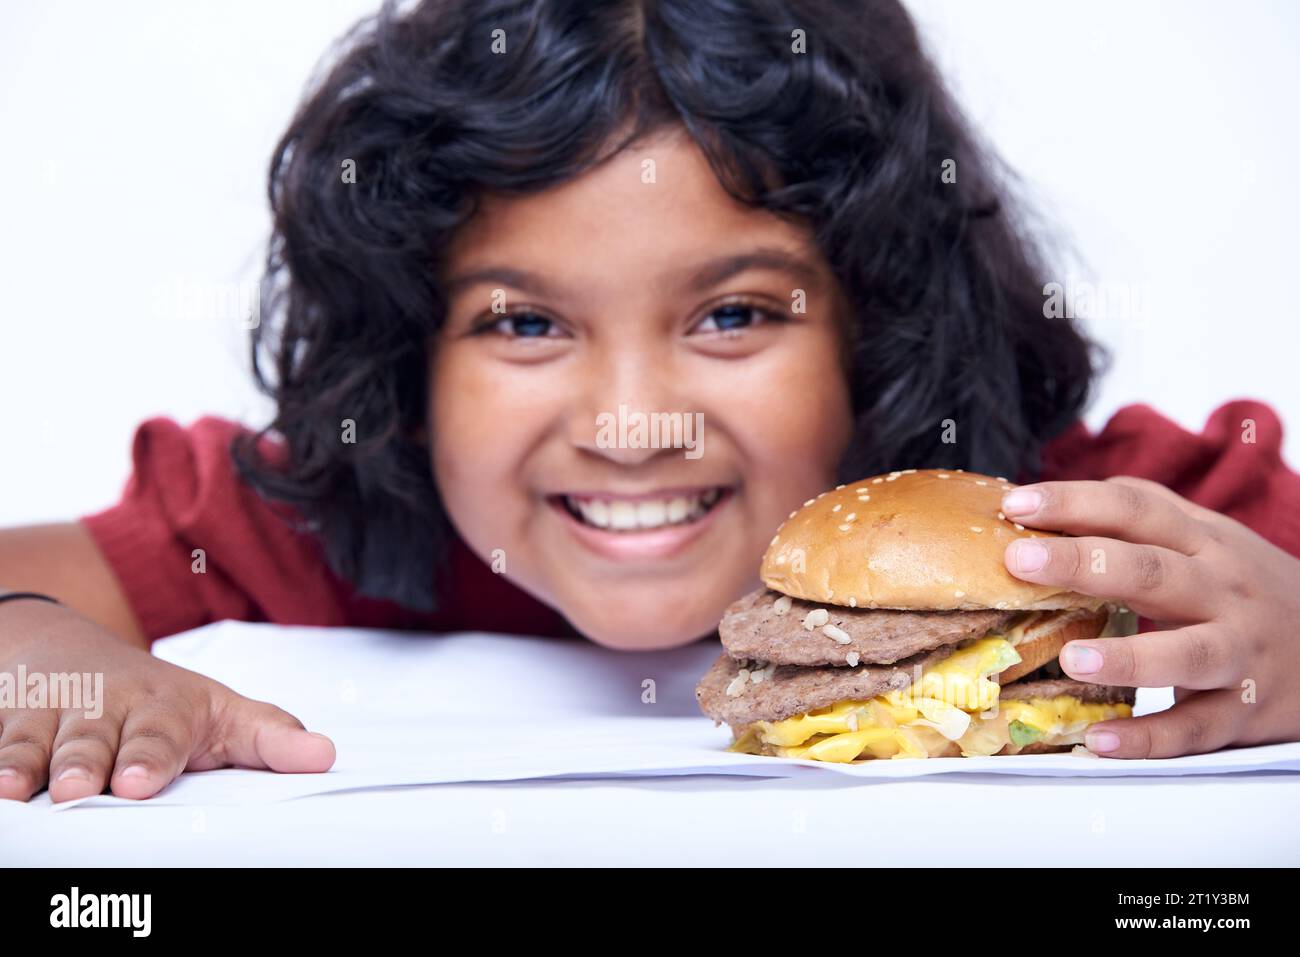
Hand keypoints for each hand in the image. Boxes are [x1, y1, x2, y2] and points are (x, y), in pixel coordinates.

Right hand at [0, 598, 334, 801]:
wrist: (76, 654)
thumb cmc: (161, 700)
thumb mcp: (221, 712)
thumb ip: (269, 737)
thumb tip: (325, 757)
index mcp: (164, 706)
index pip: (160, 734)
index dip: (151, 757)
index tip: (142, 782)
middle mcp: (107, 705)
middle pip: (94, 738)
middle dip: (90, 762)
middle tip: (89, 787)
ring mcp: (54, 713)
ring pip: (38, 740)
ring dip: (31, 763)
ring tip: (30, 789)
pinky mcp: (11, 722)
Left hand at [1000, 476, 1299, 758]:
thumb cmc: (1245, 588)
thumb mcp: (1207, 540)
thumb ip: (1140, 518)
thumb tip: (1047, 501)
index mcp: (1203, 542)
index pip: (1137, 510)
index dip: (1076, 502)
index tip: (1015, 504)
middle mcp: (1222, 591)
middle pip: (1152, 572)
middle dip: (1083, 563)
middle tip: (1019, 560)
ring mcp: (1237, 652)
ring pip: (1185, 654)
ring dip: (1127, 658)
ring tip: (1070, 659)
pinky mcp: (1245, 712)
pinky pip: (1196, 728)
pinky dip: (1150, 738)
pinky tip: (1101, 739)